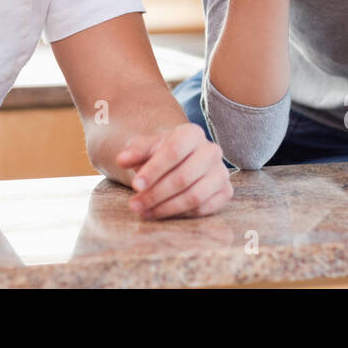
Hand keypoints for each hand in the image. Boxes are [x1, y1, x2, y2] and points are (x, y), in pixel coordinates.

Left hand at [116, 122, 232, 218]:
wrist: (181, 161)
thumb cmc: (160, 153)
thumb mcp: (145, 148)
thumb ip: (134, 152)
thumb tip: (122, 159)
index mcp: (192, 133)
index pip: (174, 152)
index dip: (154, 170)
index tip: (135, 186)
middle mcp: (211, 151)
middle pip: (183, 177)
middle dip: (155, 194)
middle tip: (134, 205)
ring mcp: (221, 172)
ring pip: (194, 196)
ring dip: (166, 208)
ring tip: (143, 212)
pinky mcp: (225, 192)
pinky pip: (203, 208)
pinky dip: (181, 214)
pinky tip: (161, 213)